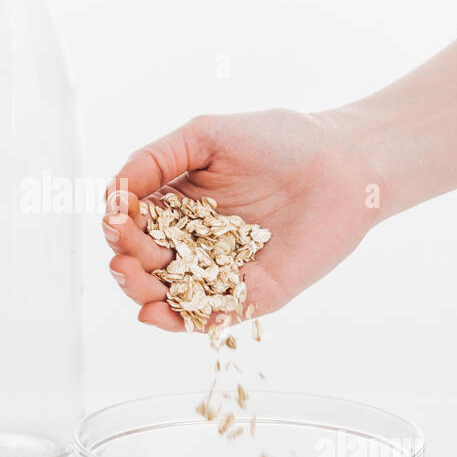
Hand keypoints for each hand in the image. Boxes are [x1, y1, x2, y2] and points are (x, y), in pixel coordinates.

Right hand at [103, 109, 380, 330]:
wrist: (344, 162)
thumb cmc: (279, 140)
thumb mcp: (205, 135)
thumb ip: (154, 159)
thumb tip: (112, 193)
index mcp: (178, 205)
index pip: (131, 226)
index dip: (117, 227)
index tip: (117, 217)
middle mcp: (195, 243)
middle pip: (143, 265)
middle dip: (125, 263)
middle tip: (126, 256)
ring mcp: (222, 272)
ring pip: (169, 297)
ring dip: (142, 295)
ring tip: (137, 281)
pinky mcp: (252, 296)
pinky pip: (211, 316)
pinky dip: (183, 321)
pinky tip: (161, 313)